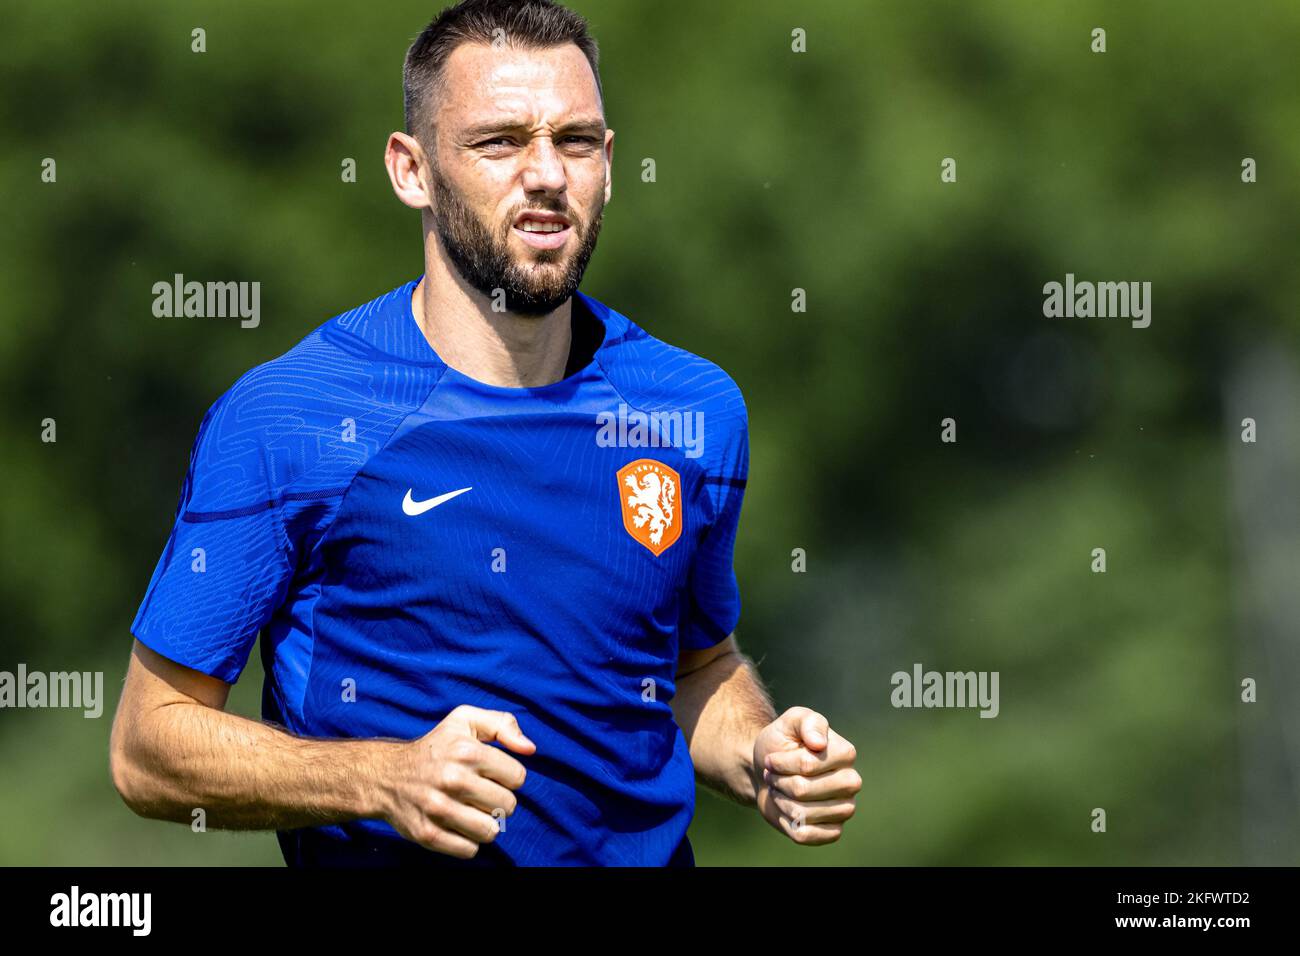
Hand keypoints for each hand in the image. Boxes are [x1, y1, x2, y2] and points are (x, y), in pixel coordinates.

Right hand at [378, 704, 535, 857]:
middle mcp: (452, 779)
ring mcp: (438, 809)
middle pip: (508, 806)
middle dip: (499, 801)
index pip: (518, 777)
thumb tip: (530, 749)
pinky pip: (469, 850)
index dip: (508, 776)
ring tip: (472, 811)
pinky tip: (458, 826)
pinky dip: (468, 842)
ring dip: (486, 824)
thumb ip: (502, 724)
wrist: (386, 775)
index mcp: (466, 750)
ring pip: (491, 831)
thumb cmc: (435, 747)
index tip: (492, 774)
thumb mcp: (466, 720)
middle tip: (481, 794)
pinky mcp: (427, 834)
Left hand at [752, 706, 859, 844]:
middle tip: (773, 775)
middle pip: (803, 790)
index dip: (782, 763)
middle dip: (780, 782)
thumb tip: (819, 743)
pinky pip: (805, 835)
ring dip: (781, 801)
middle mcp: (851, 782)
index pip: (806, 764)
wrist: (767, 772)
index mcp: (845, 754)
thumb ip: (807, 722)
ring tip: (780, 790)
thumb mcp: (790, 722)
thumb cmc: (781, 744)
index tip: (772, 759)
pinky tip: (787, 810)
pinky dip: (787, 823)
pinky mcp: (833, 831)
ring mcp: (845, 808)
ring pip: (802, 814)